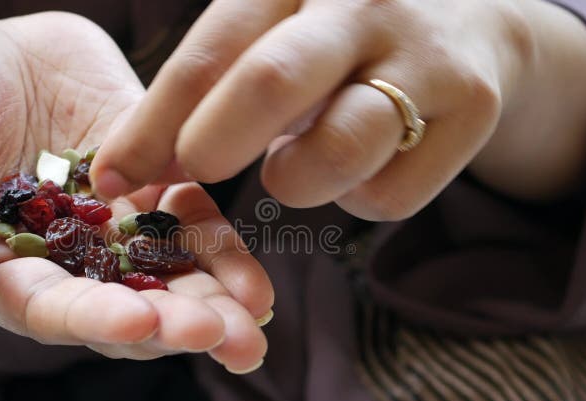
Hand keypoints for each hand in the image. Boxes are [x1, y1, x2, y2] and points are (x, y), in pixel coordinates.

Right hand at [0, 13, 270, 372]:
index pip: (48, 308)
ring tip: (252, 322)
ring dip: (210, 303)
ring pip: (165, 276)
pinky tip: (253, 284)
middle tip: (223, 337)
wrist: (2, 42)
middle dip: (171, 327)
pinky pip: (191, 222)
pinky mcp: (154, 184)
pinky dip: (222, 252)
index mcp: (5, 264)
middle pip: (120, 307)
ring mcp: (115, 225)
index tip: (140, 322)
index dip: (93, 319)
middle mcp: (67, 258)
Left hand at [93, 0, 585, 216]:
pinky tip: (363, 165)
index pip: (210, 53)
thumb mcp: (273, 35)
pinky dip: (361, 197)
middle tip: (194, 173)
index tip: (113, 177)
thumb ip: (208, 88)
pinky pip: (392, 193)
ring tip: (291, 167)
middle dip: (215, 142)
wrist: (466, 24)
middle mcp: (362, 3)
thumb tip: (125, 170)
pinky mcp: (472, 110)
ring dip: (297, 179)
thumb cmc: (337, 38)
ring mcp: (425, 54)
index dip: (154, 123)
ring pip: (341, 147)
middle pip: (272, 80)